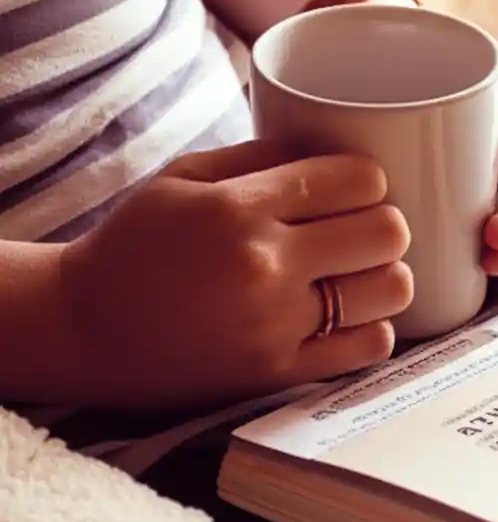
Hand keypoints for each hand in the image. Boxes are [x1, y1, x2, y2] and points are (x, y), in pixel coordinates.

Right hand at [58, 141, 413, 407]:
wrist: (81, 328)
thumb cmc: (135, 244)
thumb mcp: (183, 177)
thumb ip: (262, 156)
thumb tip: (332, 148)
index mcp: (240, 209)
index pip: (359, 180)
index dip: (367, 180)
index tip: (353, 190)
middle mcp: (264, 266)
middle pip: (388, 232)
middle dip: (383, 224)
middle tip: (359, 232)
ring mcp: (276, 325)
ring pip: (392, 290)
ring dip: (383, 276)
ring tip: (355, 275)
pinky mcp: (279, 373)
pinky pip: (370, 347)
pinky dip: (370, 327)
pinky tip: (346, 317)